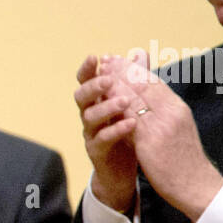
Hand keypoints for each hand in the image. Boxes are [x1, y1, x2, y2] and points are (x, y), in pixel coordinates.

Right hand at [74, 53, 140, 211]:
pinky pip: (102, 139)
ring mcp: (91, 133)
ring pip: (90, 117)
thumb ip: (133, 79)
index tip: (95, 57)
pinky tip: (130, 124)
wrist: (122, 170)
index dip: (87, 69)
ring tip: (125, 101)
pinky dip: (115, 130)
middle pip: (81, 96)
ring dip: (106, 107)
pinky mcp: (96, 151)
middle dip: (93, 86)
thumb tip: (140, 52)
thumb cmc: (126, 132)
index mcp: (96, 100)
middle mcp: (89, 114)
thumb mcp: (131, 104)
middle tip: (108, 80)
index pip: (86, 80)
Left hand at [112, 55, 222, 220]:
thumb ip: (162, 111)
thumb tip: (149, 99)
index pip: (153, 81)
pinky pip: (131, 119)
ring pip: (137, 97)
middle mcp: (172, 112)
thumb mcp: (177, 129)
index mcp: (177, 108)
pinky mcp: (152, 141)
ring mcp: (162, 125)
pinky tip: (104, 99)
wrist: (198, 185)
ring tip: (100, 73)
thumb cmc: (185, 160)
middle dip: (122, 69)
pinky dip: (118, 106)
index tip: (117, 59)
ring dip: (116, 82)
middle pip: (144, 84)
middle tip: (104, 59)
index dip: (134, 69)